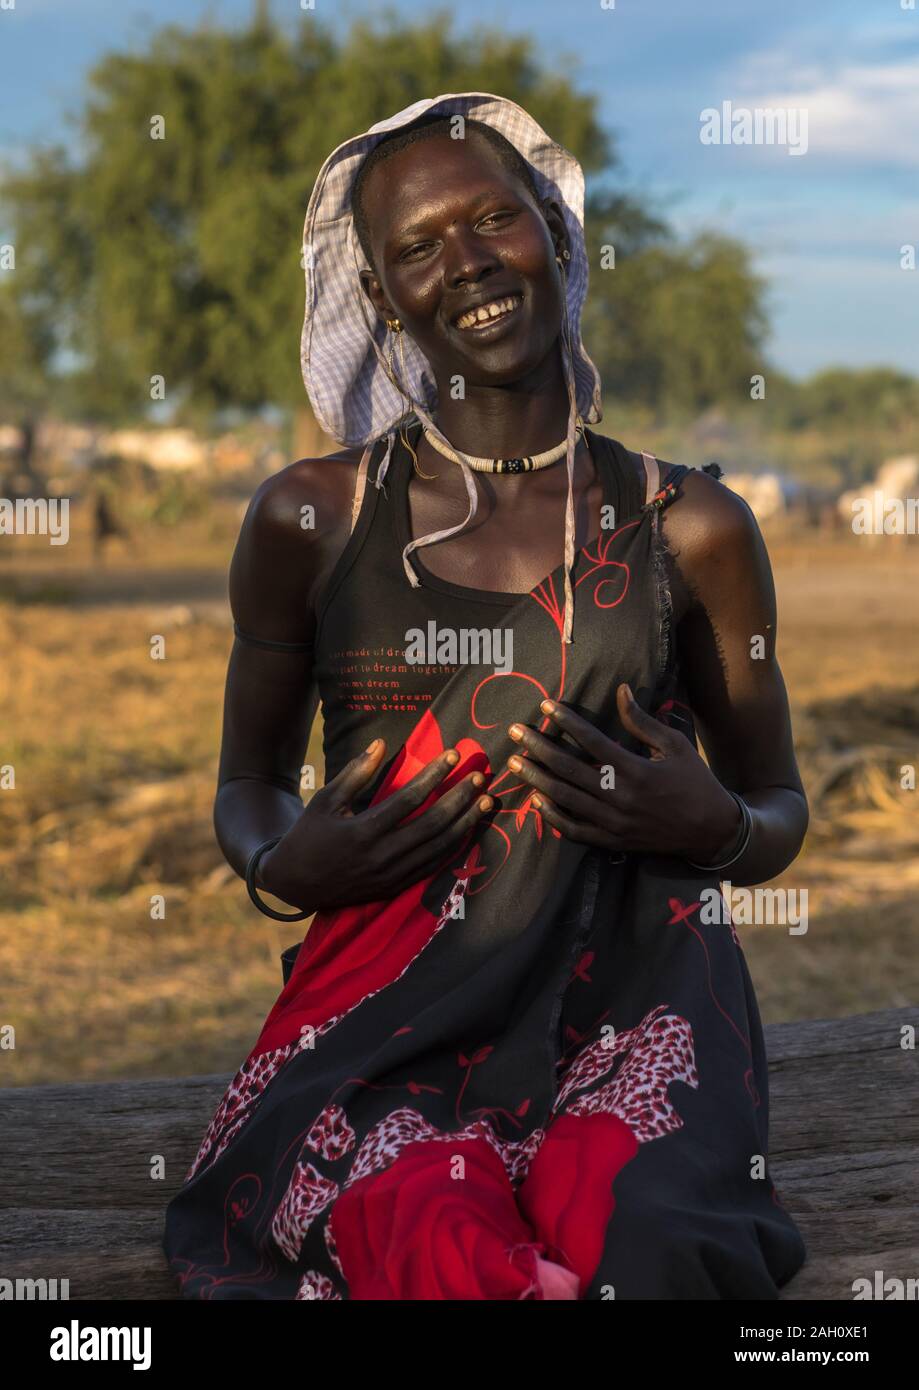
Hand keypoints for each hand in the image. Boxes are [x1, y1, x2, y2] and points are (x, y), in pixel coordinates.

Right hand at [258, 739, 492, 912]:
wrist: (296, 884)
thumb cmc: (310, 834)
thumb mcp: (326, 800)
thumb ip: (356, 773)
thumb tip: (381, 743)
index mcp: (363, 831)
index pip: (409, 799)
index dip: (434, 775)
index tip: (453, 754)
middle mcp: (382, 856)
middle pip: (433, 824)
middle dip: (460, 798)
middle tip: (480, 775)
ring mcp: (392, 875)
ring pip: (439, 847)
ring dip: (466, 823)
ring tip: (486, 800)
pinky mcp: (396, 887)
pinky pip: (434, 865)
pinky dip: (455, 846)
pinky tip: (469, 828)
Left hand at [504, 686, 741, 858]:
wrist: (710, 830)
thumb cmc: (694, 781)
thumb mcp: (674, 746)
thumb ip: (643, 721)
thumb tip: (621, 690)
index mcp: (637, 770)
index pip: (592, 741)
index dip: (566, 721)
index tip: (545, 706)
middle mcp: (621, 797)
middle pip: (569, 770)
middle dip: (538, 748)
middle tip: (515, 732)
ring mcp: (614, 822)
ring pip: (566, 799)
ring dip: (537, 779)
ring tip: (514, 763)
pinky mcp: (612, 841)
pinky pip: (575, 830)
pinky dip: (553, 816)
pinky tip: (536, 800)